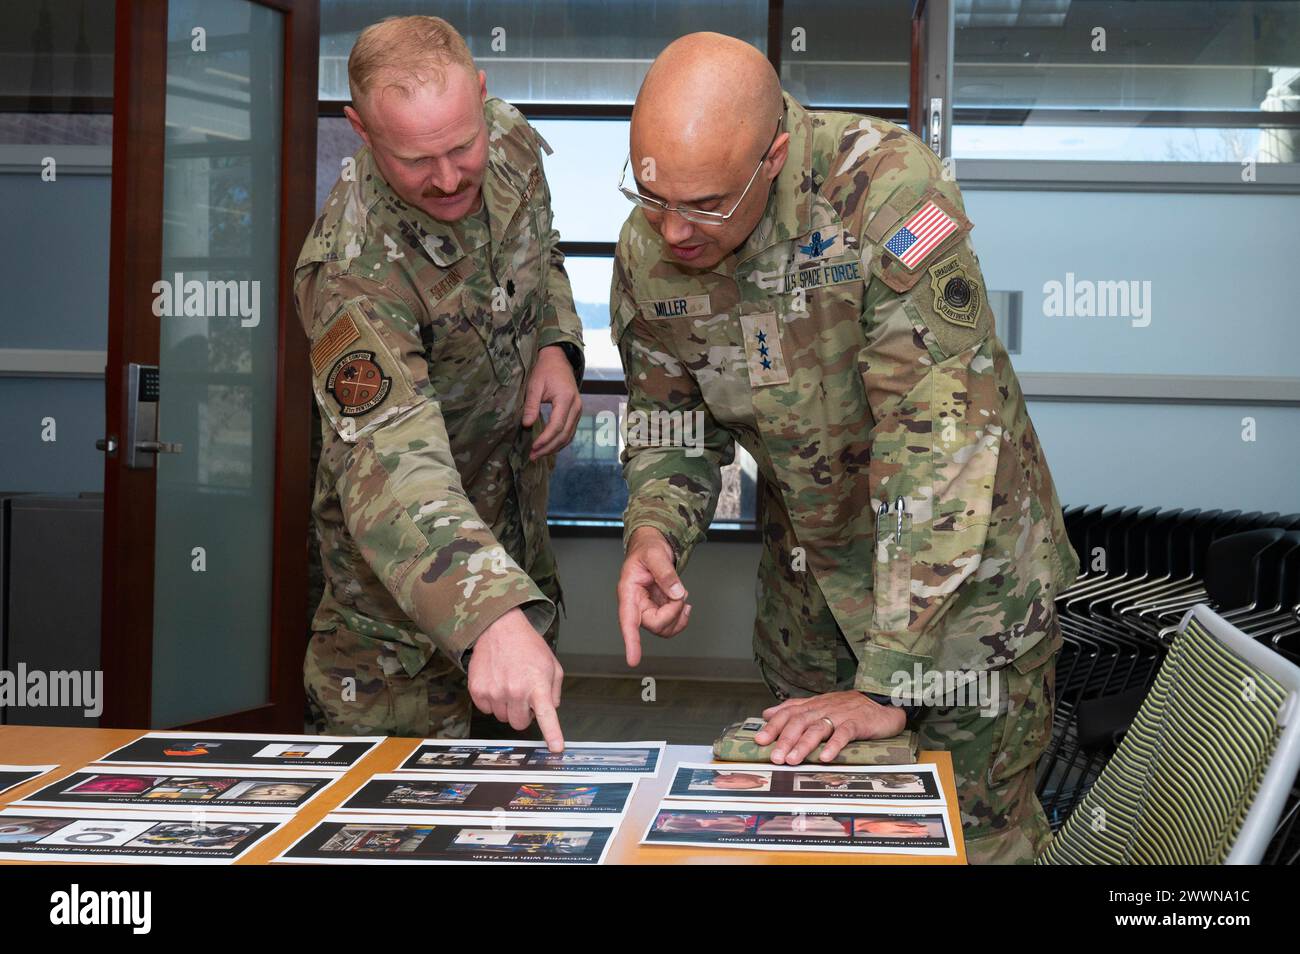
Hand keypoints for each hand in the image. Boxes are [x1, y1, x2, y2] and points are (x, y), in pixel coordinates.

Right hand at [467, 607, 564, 750]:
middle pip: (519, 724)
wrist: (499, 628)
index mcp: (537, 684)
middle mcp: (515, 691)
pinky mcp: (478, 690)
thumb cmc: (527, 645)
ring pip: (502, 717)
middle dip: (523, 714)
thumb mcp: (551, 665)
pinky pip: (486, 710)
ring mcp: (495, 692)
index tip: (556, 748)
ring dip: (506, 706)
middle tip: (523, 696)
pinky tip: (496, 683)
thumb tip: (550, 710)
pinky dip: (491, 701)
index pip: (547, 715)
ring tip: (508, 683)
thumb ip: (554, 691)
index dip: (552, 734)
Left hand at [522, 345, 580, 459]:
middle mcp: (576, 406)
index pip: (557, 426)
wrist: (558, 360)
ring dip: (554, 447)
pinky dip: (560, 441)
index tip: (533, 447)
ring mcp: (578, 410)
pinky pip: (570, 431)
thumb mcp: (534, 385)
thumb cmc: (545, 370)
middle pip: (564, 434)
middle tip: (533, 456)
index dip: (545, 439)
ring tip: (538, 454)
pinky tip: (548, 446)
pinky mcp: (576, 412)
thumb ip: (531, 405)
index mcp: (566, 399)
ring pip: (569, 435)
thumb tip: (526, 425)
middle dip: (549, 447)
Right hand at [617, 526, 689, 667]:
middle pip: (654, 624)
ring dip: (678, 617)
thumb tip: (676, 592)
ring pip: (663, 629)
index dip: (631, 641)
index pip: (628, 620)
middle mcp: (636, 604)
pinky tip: (684, 604)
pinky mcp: (658, 609)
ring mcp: (647, 609)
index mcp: (628, 591)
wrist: (652, 546)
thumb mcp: (655, 554)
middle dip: (672, 612)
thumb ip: (665, 572)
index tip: (633, 660)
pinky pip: (670, 624)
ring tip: (683, 597)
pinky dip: (682, 617)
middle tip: (680, 594)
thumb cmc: (647, 549)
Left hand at [755, 691, 906, 764]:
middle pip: (799, 722)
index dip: (773, 726)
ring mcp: (839, 715)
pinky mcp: (857, 723)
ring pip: (818, 729)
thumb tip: (768, 713)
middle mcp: (823, 709)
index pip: (788, 713)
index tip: (759, 741)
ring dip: (803, 745)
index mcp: (812, 706)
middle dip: (785, 740)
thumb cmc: (848, 707)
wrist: (881, 701)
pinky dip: (834, 745)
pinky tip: (825, 757)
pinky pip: (844, 733)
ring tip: (792, 760)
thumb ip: (794, 709)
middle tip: (774, 757)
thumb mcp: (819, 705)